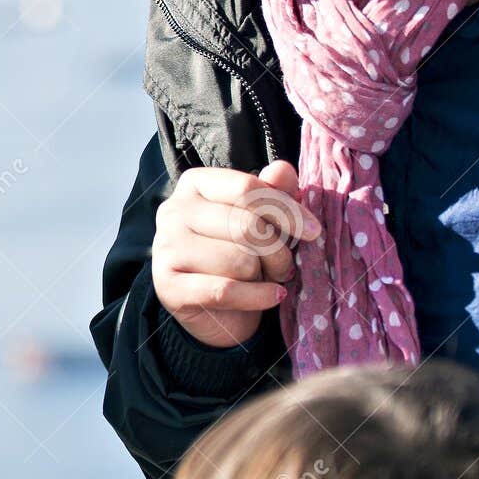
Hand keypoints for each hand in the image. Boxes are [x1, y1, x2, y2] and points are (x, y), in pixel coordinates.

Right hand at [151, 160, 320, 348]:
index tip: (313, 231)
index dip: (287, 210)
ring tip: (266, 279)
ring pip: (238, 260)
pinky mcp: (167, 286)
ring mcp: (165, 249)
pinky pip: (226, 291)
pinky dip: (259, 296)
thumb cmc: (240, 254)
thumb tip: (283, 169)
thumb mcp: (261, 220)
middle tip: (285, 266)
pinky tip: (273, 296)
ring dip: (265, 275)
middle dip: (278, 251)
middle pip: (246, 225)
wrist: (216, 309)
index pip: (247, 188)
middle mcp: (173, 211)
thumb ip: (272, 193)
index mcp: (194, 184)